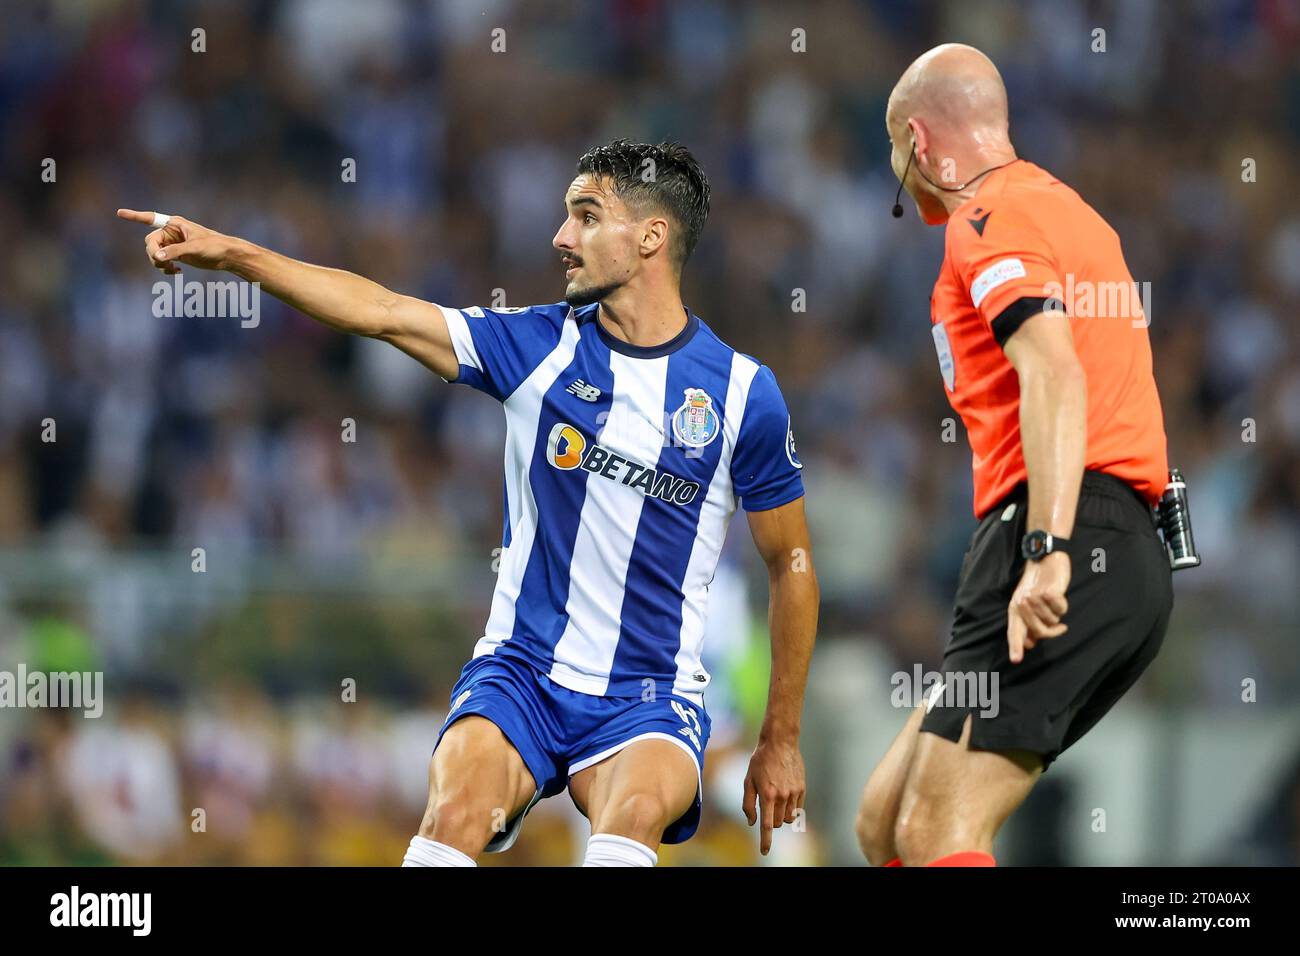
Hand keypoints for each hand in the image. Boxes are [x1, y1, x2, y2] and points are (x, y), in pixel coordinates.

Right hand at [116, 209, 231, 274]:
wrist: (227, 256)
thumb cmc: (214, 246)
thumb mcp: (194, 248)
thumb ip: (174, 252)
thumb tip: (156, 257)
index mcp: (174, 224)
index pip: (151, 219)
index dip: (134, 216)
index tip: (119, 212)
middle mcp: (171, 232)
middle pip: (150, 242)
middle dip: (153, 254)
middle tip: (163, 264)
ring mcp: (173, 244)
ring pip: (154, 254)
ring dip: (159, 263)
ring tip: (172, 270)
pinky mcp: (177, 254)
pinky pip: (162, 261)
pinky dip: (165, 268)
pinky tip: (176, 272)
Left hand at [742, 735, 805, 854]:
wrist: (780, 742)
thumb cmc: (760, 761)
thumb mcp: (748, 780)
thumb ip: (748, 803)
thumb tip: (752, 822)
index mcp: (767, 794)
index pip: (767, 825)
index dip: (766, 840)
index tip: (765, 852)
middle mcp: (782, 796)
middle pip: (779, 823)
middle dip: (772, 821)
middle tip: (767, 806)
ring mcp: (794, 792)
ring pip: (789, 818)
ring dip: (782, 816)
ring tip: (776, 800)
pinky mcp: (802, 788)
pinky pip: (797, 809)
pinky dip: (791, 809)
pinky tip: (785, 796)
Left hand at [1007, 550, 1070, 663]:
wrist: (1045, 558)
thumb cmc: (1039, 583)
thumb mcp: (1028, 602)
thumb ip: (1027, 623)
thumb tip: (1030, 643)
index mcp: (1014, 608)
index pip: (1014, 631)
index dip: (1015, 646)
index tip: (1016, 660)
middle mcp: (1021, 604)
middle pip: (1039, 631)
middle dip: (1051, 632)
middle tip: (1059, 627)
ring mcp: (1034, 598)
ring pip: (1052, 621)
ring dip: (1057, 615)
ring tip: (1053, 603)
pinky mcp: (1048, 592)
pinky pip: (1061, 609)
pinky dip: (1063, 605)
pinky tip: (1059, 596)